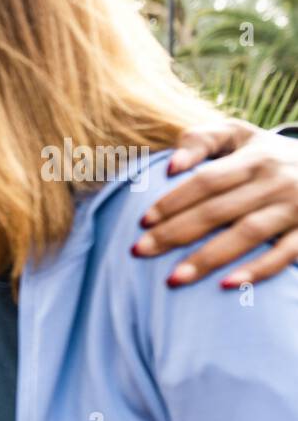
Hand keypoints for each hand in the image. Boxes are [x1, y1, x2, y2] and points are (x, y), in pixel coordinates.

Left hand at [133, 119, 297, 286]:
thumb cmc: (266, 155)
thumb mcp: (239, 135)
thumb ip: (201, 140)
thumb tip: (171, 166)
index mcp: (255, 157)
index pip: (207, 181)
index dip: (173, 200)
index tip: (142, 221)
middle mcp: (276, 182)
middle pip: (219, 210)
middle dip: (176, 233)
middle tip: (139, 251)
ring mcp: (296, 208)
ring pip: (247, 234)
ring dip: (208, 258)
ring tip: (172, 279)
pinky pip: (284, 255)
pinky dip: (257, 270)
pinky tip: (226, 285)